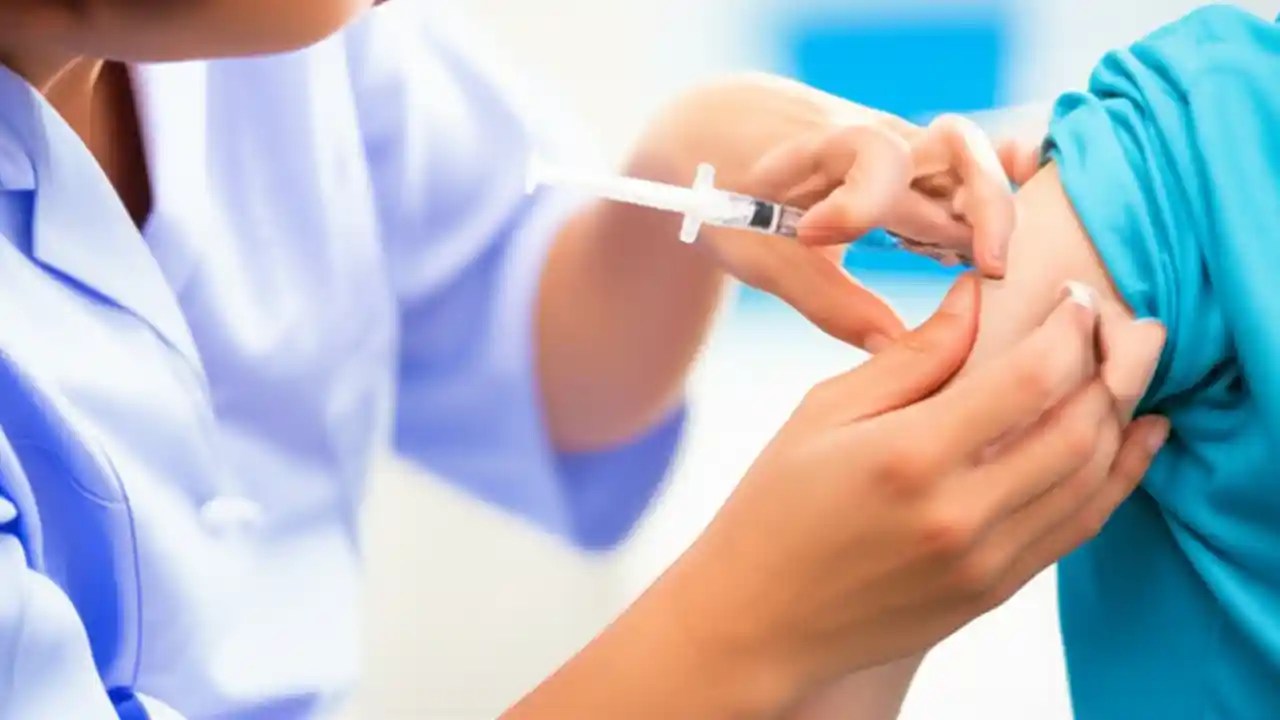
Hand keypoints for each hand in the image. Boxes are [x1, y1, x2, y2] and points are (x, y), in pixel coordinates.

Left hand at [631, 74, 1036, 350]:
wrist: (727, 133)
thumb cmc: (735, 198)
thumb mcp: (758, 253)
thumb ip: (825, 300)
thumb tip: (896, 350)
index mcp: (828, 148)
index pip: (871, 155)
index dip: (858, 203)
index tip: (816, 236)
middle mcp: (882, 140)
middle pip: (959, 146)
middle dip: (987, 204)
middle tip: (992, 268)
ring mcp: (909, 153)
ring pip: (979, 162)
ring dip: (1003, 211)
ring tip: (1006, 270)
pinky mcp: (922, 173)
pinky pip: (976, 175)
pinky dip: (1006, 194)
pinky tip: (1017, 235)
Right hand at [648, 276, 1167, 713]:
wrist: (757, 620)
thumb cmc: (775, 506)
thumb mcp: (825, 413)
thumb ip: (912, 357)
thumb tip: (977, 296)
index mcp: (910, 457)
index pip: (1030, 378)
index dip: (1070, 327)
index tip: (1076, 296)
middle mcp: (960, 515)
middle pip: (1079, 427)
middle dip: (1114, 365)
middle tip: (1120, 324)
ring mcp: (983, 562)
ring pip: (1092, 479)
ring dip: (1123, 417)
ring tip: (1129, 370)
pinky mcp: (993, 592)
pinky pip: (1076, 527)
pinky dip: (1114, 476)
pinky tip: (1130, 437)